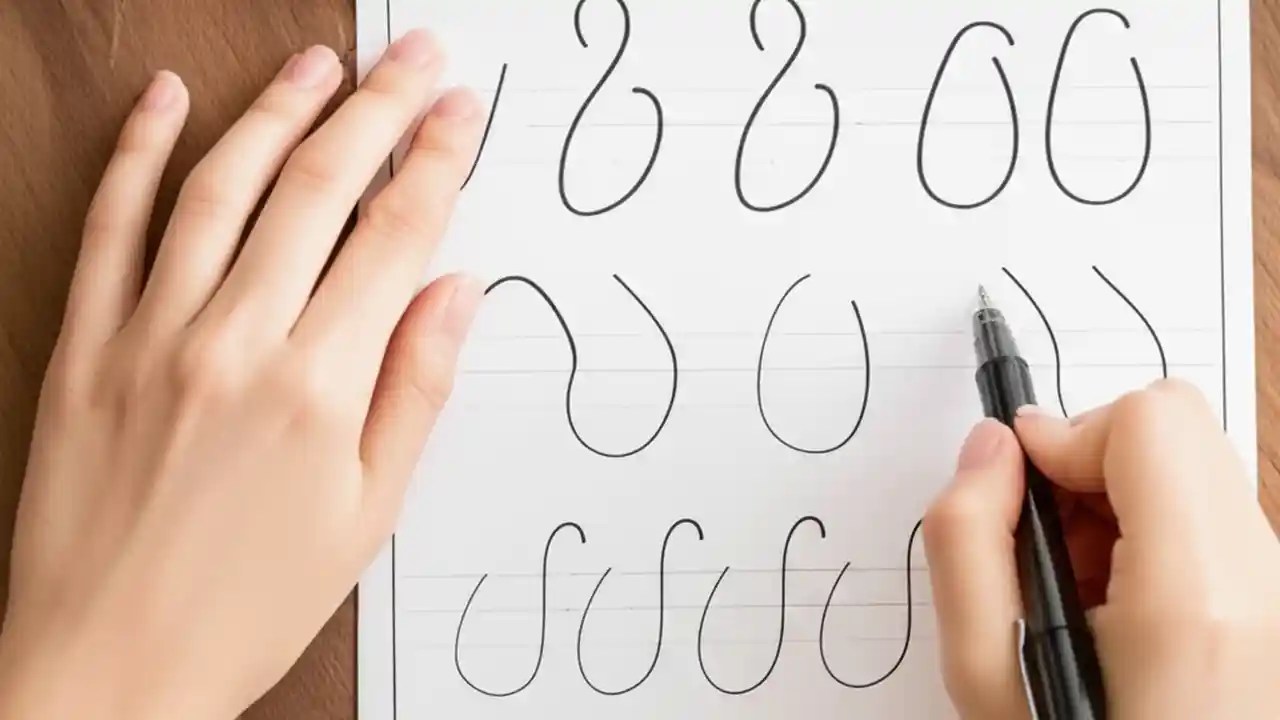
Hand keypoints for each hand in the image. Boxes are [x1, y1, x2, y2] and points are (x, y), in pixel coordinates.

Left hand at [0, 31, 483, 718]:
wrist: (106, 671)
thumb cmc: (245, 603)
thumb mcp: (366, 514)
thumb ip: (415, 390)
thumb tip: (454, 293)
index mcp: (317, 386)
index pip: (395, 237)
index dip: (436, 161)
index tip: (460, 113)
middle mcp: (234, 342)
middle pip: (319, 189)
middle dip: (378, 109)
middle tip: (414, 59)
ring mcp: (150, 335)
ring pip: (220, 187)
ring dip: (276, 112)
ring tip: (319, 66)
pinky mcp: (86, 346)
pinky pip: (110, 226)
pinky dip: (137, 154)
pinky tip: (166, 103)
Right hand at [923, 378, 1279, 718]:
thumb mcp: (986, 678)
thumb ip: (967, 541)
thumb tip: (990, 451)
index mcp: (1201, 598)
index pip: (1149, 419)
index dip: (1065, 435)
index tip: (1015, 486)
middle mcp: (1270, 587)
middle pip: (1178, 432)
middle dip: (1090, 467)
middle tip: (1045, 549)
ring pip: (1197, 474)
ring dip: (1120, 506)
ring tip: (1080, 595)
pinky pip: (1217, 524)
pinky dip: (1155, 540)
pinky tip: (1120, 616)